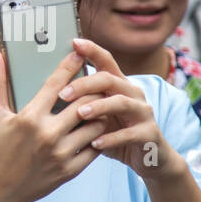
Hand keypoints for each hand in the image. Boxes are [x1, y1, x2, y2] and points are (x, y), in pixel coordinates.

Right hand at [0, 47, 108, 201]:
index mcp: (30, 118)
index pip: (56, 85)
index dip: (70, 66)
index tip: (80, 54)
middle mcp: (48, 135)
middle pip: (83, 103)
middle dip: (93, 88)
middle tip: (99, 79)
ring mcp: (61, 155)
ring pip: (94, 125)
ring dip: (100, 112)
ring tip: (102, 103)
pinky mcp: (70, 171)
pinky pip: (95, 148)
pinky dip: (98, 136)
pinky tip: (97, 128)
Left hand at [56, 37, 180, 180]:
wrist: (150, 159)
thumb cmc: (118, 134)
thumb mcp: (99, 117)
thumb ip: (82, 104)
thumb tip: (50, 95)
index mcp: (120, 86)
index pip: (106, 61)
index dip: (91, 50)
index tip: (74, 43)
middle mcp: (134, 94)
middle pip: (110, 79)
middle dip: (85, 84)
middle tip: (63, 94)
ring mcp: (143, 113)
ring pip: (121, 103)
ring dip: (99, 107)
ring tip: (80, 114)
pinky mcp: (149, 134)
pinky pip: (130, 134)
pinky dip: (111, 139)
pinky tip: (95, 144)